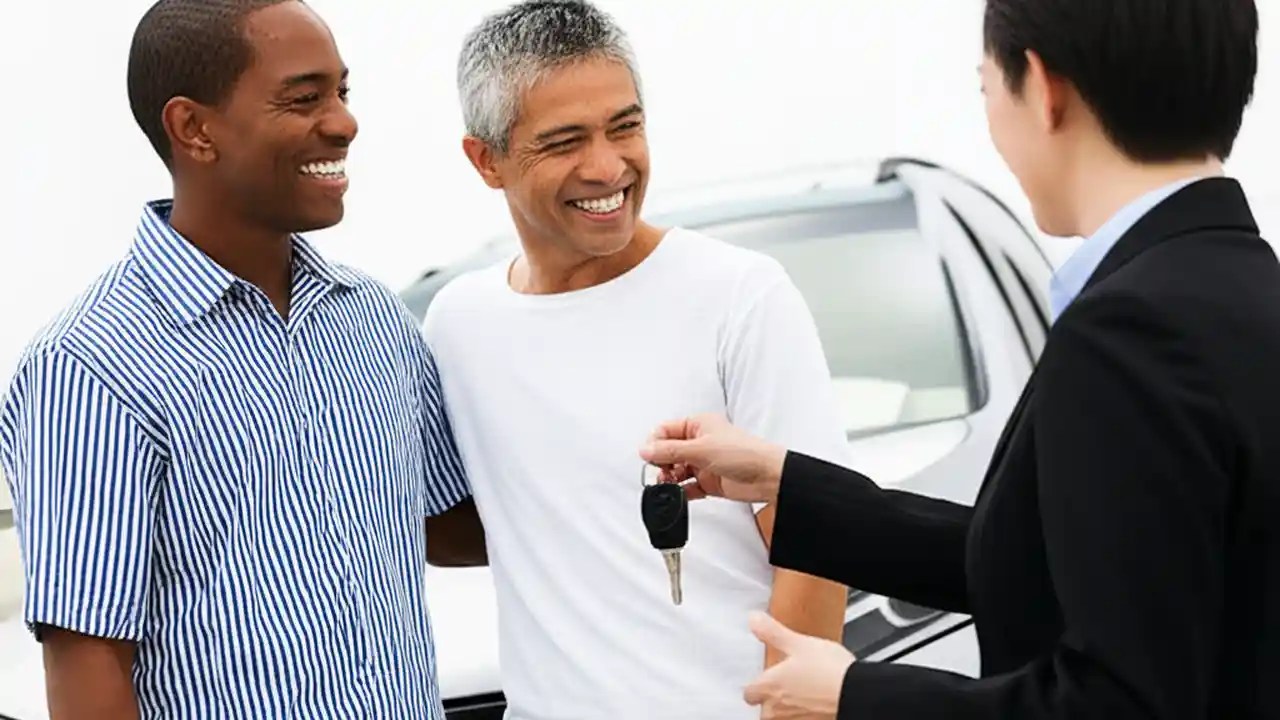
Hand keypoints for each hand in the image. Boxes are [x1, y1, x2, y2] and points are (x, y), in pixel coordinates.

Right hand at [638, 414, 786, 503]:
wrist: (768, 477)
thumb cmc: (745, 453)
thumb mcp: (701, 449)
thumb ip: (670, 451)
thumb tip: (646, 450)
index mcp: (698, 425)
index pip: (665, 430)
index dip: (655, 443)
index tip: (650, 456)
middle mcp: (700, 442)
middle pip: (668, 452)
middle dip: (661, 463)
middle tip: (661, 472)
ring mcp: (704, 463)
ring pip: (676, 470)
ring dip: (670, 478)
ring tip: (669, 484)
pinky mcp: (709, 482)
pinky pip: (687, 487)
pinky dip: (681, 492)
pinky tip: (678, 495)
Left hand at [744, 611, 854, 718]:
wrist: (856, 693)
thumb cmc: (829, 671)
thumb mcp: (799, 643)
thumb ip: (772, 633)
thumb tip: (755, 621)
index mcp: (769, 687)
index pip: (749, 693)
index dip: (756, 685)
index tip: (764, 678)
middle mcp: (778, 709)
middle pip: (764, 709)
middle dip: (772, 699)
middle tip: (787, 683)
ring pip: (782, 717)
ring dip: (789, 707)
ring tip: (804, 691)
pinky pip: (802, 719)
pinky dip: (807, 712)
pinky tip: (817, 701)